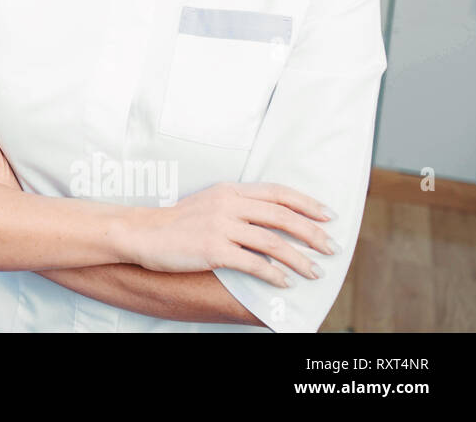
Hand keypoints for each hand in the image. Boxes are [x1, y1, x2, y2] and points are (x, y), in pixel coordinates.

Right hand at [121, 182, 338, 287]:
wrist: (143, 232)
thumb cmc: (178, 221)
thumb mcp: (210, 201)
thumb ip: (239, 204)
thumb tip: (273, 218)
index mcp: (230, 190)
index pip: (278, 192)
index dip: (308, 204)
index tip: (329, 216)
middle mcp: (228, 205)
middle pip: (283, 217)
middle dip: (313, 234)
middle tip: (332, 249)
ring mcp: (221, 227)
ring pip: (273, 242)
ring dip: (300, 259)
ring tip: (316, 273)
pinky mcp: (213, 250)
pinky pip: (254, 264)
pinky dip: (275, 275)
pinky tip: (285, 284)